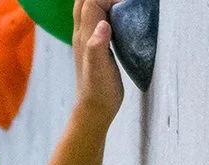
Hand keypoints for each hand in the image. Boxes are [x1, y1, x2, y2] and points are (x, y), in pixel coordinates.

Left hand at [73, 0, 123, 123]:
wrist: (94, 110)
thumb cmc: (99, 92)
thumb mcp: (99, 70)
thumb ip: (97, 47)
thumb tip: (103, 25)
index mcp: (85, 36)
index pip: (92, 1)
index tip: (126, 4)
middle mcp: (82, 34)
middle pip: (84, 1)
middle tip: (121, 3)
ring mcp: (86, 40)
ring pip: (88, 9)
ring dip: (100, 1)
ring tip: (119, 5)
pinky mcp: (93, 47)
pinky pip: (95, 20)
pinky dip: (104, 11)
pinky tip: (116, 18)